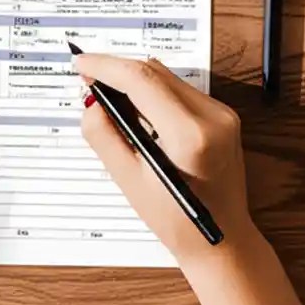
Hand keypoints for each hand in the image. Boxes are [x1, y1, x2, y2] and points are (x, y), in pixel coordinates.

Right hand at [75, 54, 254, 261]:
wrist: (222, 241)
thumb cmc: (178, 222)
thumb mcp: (130, 181)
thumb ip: (104, 136)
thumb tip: (91, 103)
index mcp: (190, 135)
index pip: (142, 80)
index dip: (106, 67)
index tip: (81, 63)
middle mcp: (212, 117)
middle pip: (155, 72)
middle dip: (118, 72)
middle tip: (88, 81)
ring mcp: (222, 115)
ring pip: (167, 79)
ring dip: (136, 82)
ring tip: (109, 100)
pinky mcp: (223, 117)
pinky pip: (180, 92)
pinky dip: (154, 94)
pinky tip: (137, 112)